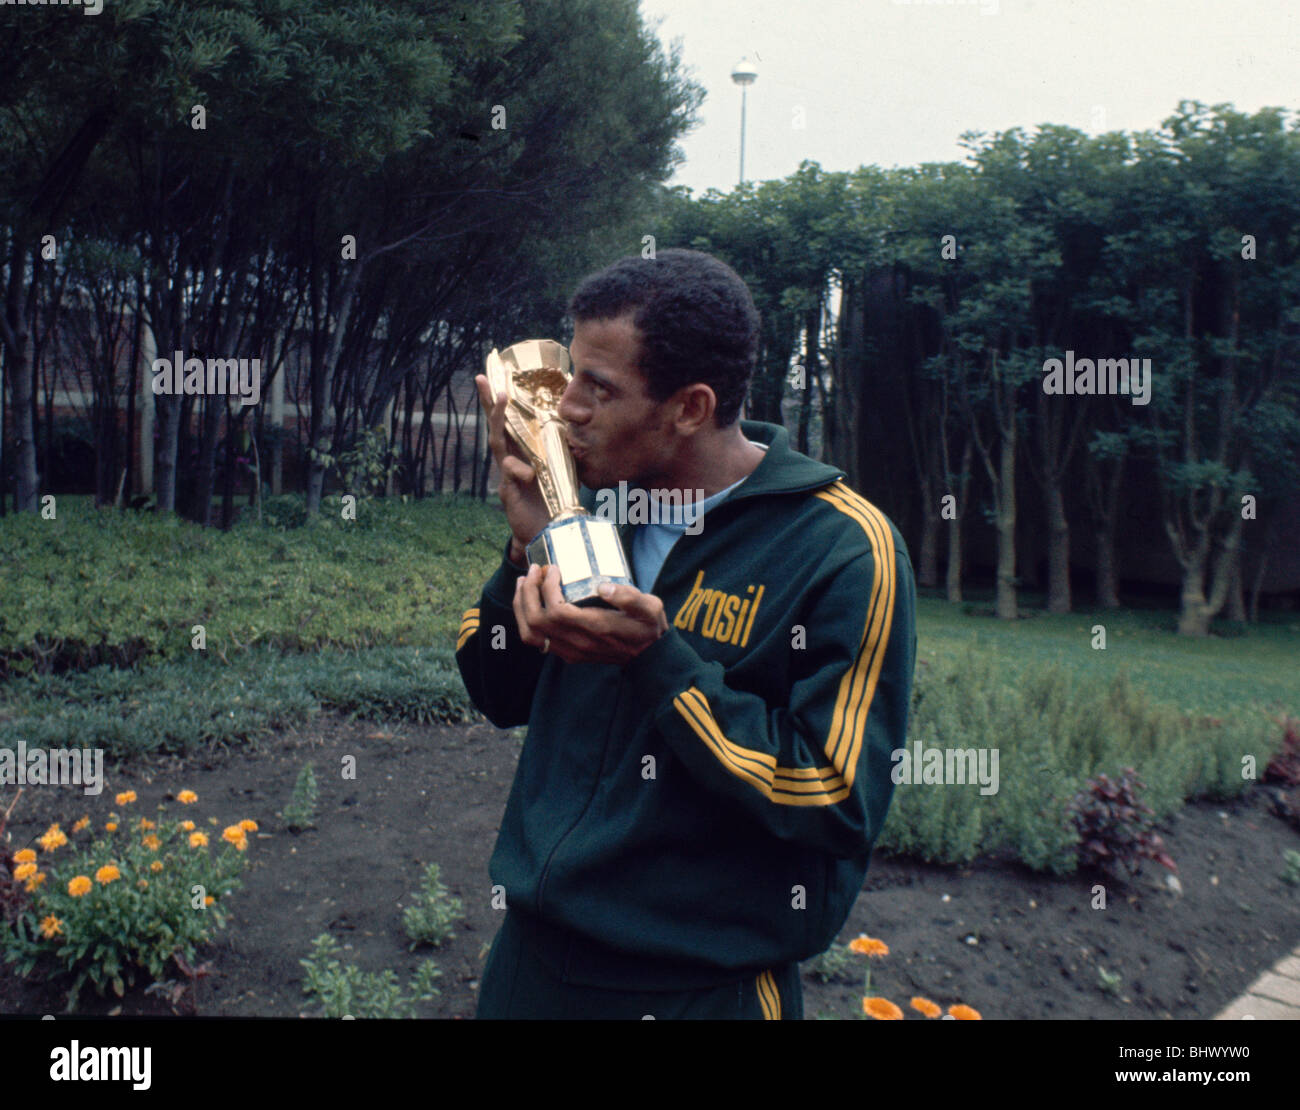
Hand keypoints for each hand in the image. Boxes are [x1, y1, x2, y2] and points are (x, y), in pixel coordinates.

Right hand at [475, 373, 549, 561]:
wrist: (548, 532)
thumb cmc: (555, 500)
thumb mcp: (564, 470)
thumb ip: (565, 451)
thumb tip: (578, 427)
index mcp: (524, 453)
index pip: (512, 423)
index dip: (502, 403)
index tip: (495, 377)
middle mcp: (511, 460)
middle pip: (496, 427)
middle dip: (489, 402)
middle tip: (484, 379)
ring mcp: (507, 475)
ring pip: (497, 444)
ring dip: (498, 420)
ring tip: (502, 400)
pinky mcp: (508, 492)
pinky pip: (510, 474)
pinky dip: (518, 470)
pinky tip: (529, 473)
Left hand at [514, 564, 668, 665]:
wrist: (650, 658)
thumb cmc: (648, 628)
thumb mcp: (650, 608)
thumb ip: (629, 597)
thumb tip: (602, 586)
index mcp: (595, 628)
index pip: (556, 610)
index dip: (547, 587)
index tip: (552, 568)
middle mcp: (577, 642)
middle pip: (536, 620)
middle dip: (528, 592)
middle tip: (533, 570)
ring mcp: (570, 651)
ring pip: (530, 633)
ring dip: (521, 606)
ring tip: (524, 583)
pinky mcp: (567, 653)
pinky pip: (535, 640)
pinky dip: (526, 619)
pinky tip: (531, 601)